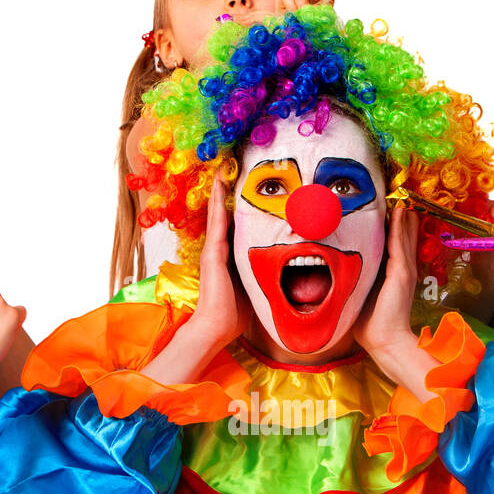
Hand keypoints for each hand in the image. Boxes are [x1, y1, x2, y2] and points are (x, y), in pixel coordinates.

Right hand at [186, 177, 249, 350]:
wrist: (215, 328)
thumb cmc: (234, 314)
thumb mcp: (252, 288)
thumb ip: (259, 275)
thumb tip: (281, 274)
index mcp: (230, 257)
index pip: (236, 225)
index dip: (240, 206)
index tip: (247, 187)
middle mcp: (219, 249)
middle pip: (225, 214)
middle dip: (228, 191)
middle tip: (232, 166)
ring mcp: (214, 249)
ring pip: (218, 211)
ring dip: (221, 188)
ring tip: (223, 165)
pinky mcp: (213, 252)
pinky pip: (216, 219)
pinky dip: (218, 199)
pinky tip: (220, 181)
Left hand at [353, 206, 418, 363]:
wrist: (384, 341)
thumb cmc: (371, 325)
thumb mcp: (364, 298)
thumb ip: (360, 284)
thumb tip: (342, 277)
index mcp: (395, 276)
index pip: (397, 245)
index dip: (396, 228)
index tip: (392, 210)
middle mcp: (403, 270)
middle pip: (404, 237)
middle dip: (402, 217)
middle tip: (401, 196)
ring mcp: (404, 270)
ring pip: (404, 237)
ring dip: (403, 217)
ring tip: (403, 198)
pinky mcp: (401, 273)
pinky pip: (400, 244)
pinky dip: (401, 227)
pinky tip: (401, 211)